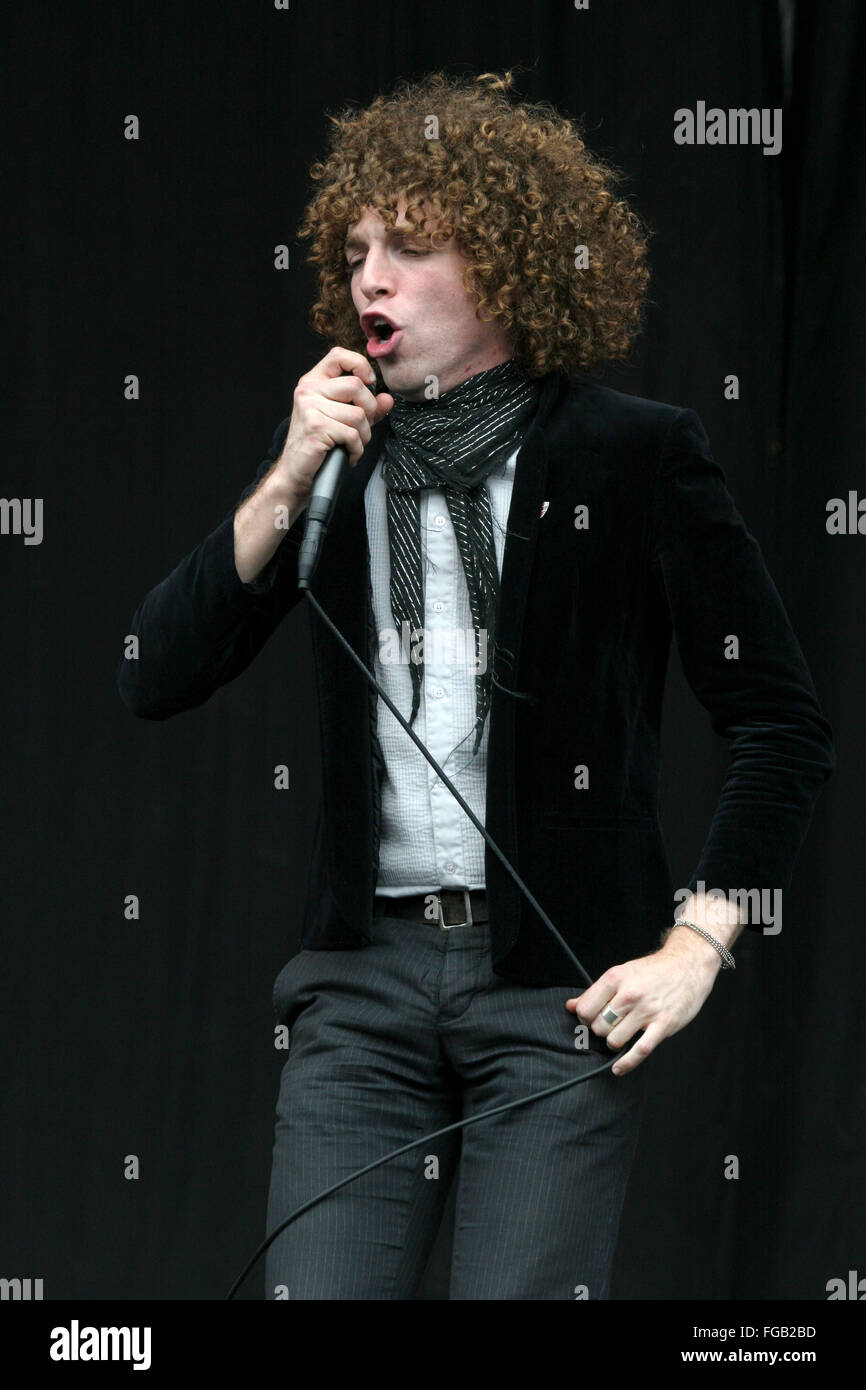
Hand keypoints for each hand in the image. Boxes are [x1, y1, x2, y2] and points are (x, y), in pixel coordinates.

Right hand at [274, 346, 393, 497]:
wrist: (296, 472)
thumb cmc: (320, 445)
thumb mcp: (345, 420)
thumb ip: (367, 407)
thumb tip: (387, 399)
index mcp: (313, 382)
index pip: (339, 355)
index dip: (360, 365)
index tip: (368, 384)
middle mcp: (308, 390)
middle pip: (356, 386)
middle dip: (369, 411)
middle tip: (361, 429)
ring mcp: (309, 407)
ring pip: (358, 414)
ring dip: (364, 435)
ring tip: (353, 444)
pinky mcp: (315, 427)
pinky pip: (352, 434)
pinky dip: (356, 450)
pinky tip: (348, 455)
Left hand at [565, 929, 721, 1075]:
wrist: (688, 966)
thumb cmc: (653, 971)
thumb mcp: (621, 973)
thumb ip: (596, 992)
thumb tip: (570, 1005)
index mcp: (616, 978)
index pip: (585, 1008)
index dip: (584, 1017)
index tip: (591, 1018)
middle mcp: (630, 994)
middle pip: (599, 1026)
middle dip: (600, 1030)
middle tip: (609, 1026)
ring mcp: (647, 1011)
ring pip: (615, 1040)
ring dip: (614, 1042)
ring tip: (621, 1034)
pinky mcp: (663, 1025)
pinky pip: (640, 1050)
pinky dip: (627, 1063)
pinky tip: (619, 1068)